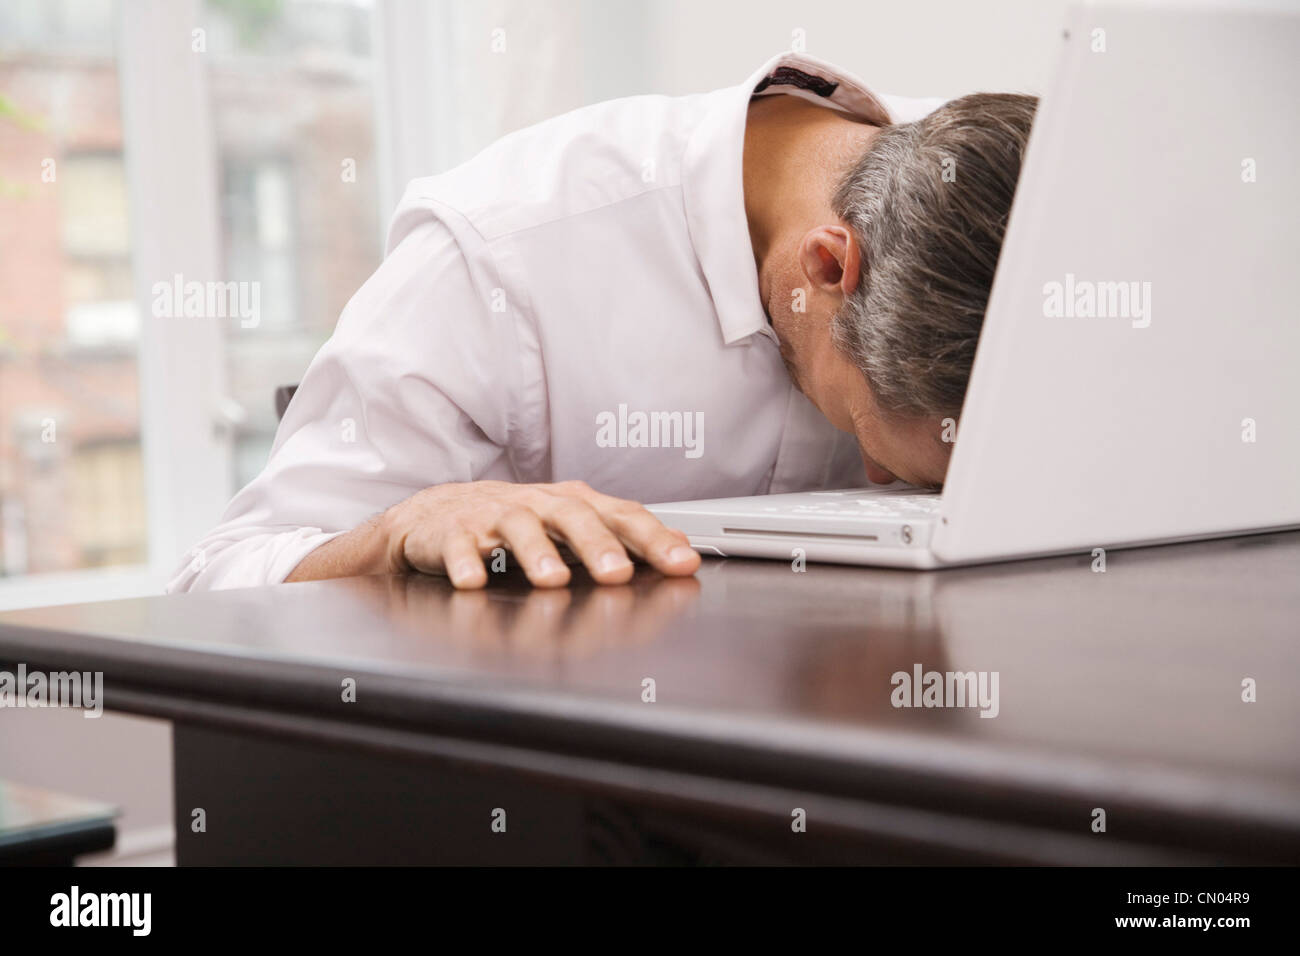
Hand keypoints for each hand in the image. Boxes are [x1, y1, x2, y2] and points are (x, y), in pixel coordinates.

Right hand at [380, 480, 700, 588]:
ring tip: (552, 580)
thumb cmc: (515, 520)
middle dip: (598, 544)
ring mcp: (494, 517)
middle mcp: (538, 504)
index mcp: (573, 503)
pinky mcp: (453, 533)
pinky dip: (465, 563)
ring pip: (518, 527)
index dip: (653, 538)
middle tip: (618, 573)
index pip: (621, 515)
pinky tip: (474, 582)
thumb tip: (682, 547)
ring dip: (536, 552)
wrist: (437, 514)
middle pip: (573, 516)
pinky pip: (458, 546)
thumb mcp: (573, 523)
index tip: (681, 563)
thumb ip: (624, 534)